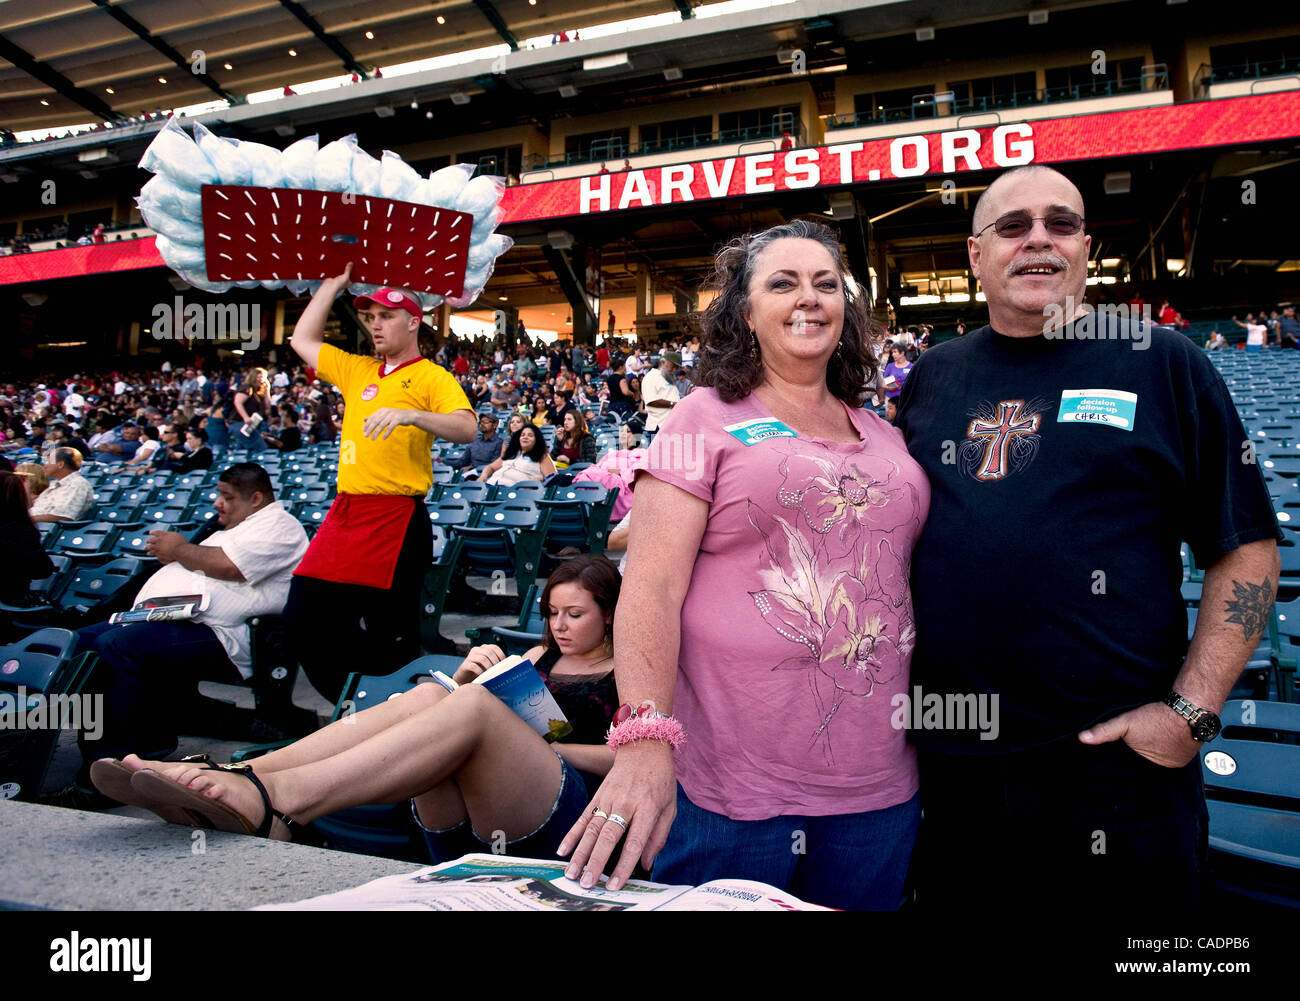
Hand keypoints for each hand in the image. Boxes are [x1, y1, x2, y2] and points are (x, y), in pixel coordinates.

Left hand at [145, 529, 185, 564]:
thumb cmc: (180, 542)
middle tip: (147, 540)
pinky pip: (153, 553)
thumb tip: (168, 534)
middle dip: (148, 540)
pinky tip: (149, 553)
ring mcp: (158, 547)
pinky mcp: (159, 553)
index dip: (152, 532)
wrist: (180, 550)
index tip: (150, 532)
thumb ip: (170, 534)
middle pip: (151, 540)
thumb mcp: (176, 534)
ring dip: (147, 547)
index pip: (156, 532)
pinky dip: (150, 553)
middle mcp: (159, 540)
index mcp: (163, 535)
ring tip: (145, 548)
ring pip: (150, 547)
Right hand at [322, 262, 353, 293]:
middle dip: (347, 268)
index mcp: (349, 282)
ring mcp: (339, 279)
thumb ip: (348, 270)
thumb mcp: (346, 276)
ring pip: (341, 272)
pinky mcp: (334, 276)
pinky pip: (336, 271)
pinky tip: (338, 264)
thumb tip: (351, 263)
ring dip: (342, 268)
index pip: (353, 276)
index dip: (354, 271)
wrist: (329, 286)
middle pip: (347, 273)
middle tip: (349, 262)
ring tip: (344, 262)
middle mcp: (344, 281)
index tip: (354, 265)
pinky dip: (337, 268)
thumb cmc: (338, 285)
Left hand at [361, 408, 413, 439]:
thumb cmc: (396, 417)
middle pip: (376, 421)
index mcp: (382, 410)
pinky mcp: (398, 419)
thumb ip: (375, 417)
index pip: (372, 417)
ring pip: (382, 425)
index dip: (367, 424)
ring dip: (376, 432)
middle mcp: (386, 411)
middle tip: (365, 436)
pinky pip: (391, 427)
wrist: (410, 415)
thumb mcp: (385, 416)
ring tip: (372, 439)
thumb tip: (364, 419)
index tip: (363, 430)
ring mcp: (392, 415)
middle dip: (370, 429)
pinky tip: (383, 438)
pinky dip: (387, 433)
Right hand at [451, 644, 505, 684]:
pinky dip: (480, 672)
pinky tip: (483, 676)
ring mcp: (470, 656)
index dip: (501, 655)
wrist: (465, 679)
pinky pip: (474, 666)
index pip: (495, 647)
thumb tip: (509, 666)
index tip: (505, 665)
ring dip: (489, 667)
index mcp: (484, 648)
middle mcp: (477, 649)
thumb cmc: (480, 672)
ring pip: (482, 659)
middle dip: (495, 662)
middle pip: (489, 652)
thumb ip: (496, 663)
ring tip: (492, 674)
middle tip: (498, 671)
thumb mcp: (489, 665)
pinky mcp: (465, 664)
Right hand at [558, 740, 675, 889]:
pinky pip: (583, 817)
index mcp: (647, 807)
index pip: (634, 842)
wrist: (644, 746)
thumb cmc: (661, 780)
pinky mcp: (598, 795)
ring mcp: (609, 797)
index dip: (624, 865)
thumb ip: (658, 837)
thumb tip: (646, 865)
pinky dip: (572, 834)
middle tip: (586, 884)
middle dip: (596, 862)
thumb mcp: (670, 807)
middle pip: (608, 837)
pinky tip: (562, 850)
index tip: (615, 884)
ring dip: (580, 853)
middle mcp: (626, 803)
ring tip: (571, 873)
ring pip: (592, 829)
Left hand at [1078, 701, 1200, 767]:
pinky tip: (1156, 747)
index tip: (1112, 766)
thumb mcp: (1126, 722)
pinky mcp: (1183, 760)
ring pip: (1155, 766)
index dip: (1120, 767)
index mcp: (1146, 766)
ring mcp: (1174, 766)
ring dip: (1148, 761)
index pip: (1129, 773)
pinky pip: (1168, 761)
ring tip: (1145, 749)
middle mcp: (1161, 770)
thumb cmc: (1158, 717)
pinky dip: (1161, 757)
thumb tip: (1083, 738)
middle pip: (1142, 770)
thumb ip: (1105, 731)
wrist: (1188, 710)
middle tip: (1129, 754)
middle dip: (1133, 765)